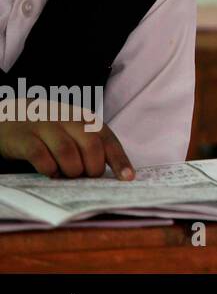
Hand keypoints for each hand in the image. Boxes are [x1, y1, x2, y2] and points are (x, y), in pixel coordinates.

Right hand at [0, 114, 135, 178]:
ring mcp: (45, 126)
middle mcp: (67, 119)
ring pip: (67, 151)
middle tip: (87, 176)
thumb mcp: (73, 130)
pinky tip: (50, 172)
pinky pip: (40, 156)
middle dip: (93, 167)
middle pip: (90, 145)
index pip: (108, 139)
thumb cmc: (49, 129)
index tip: (128, 177)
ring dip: (71, 169)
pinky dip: (49, 169)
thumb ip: (89, 145)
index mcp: (84, 119)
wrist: (9, 116)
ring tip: (68, 175)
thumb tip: (110, 173)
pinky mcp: (24, 138)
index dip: (119, 159)